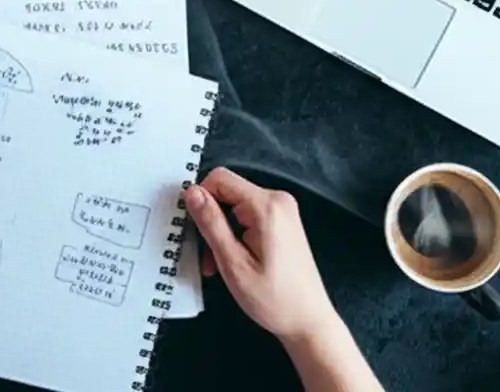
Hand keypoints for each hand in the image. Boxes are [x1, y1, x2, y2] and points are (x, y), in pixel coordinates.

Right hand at [184, 167, 338, 342]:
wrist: (308, 320)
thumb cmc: (275, 299)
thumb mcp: (233, 263)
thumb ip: (211, 223)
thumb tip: (192, 193)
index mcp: (267, 206)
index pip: (220, 178)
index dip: (200, 199)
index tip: (193, 227)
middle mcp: (278, 201)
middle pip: (227, 192)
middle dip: (210, 221)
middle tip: (206, 255)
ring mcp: (283, 211)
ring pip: (234, 207)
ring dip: (221, 232)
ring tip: (218, 264)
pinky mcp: (282, 222)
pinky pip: (248, 216)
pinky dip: (235, 235)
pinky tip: (233, 261)